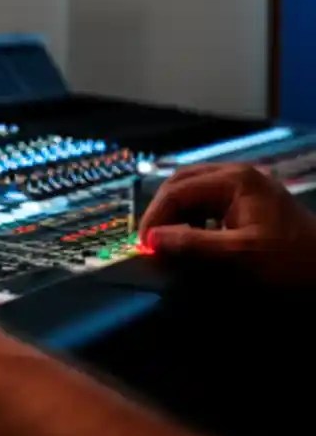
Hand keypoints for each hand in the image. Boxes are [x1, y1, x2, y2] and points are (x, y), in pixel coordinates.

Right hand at [139, 163, 315, 285]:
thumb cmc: (290, 261)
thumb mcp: (240, 255)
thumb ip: (193, 245)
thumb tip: (151, 240)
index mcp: (234, 180)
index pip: (177, 190)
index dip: (155, 217)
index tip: (144, 246)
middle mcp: (237, 174)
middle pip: (181, 183)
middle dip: (161, 211)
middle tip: (151, 241)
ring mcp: (244, 185)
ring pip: (193, 190)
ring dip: (176, 214)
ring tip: (168, 241)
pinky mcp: (249, 200)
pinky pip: (208, 199)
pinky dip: (193, 216)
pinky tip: (192, 238)